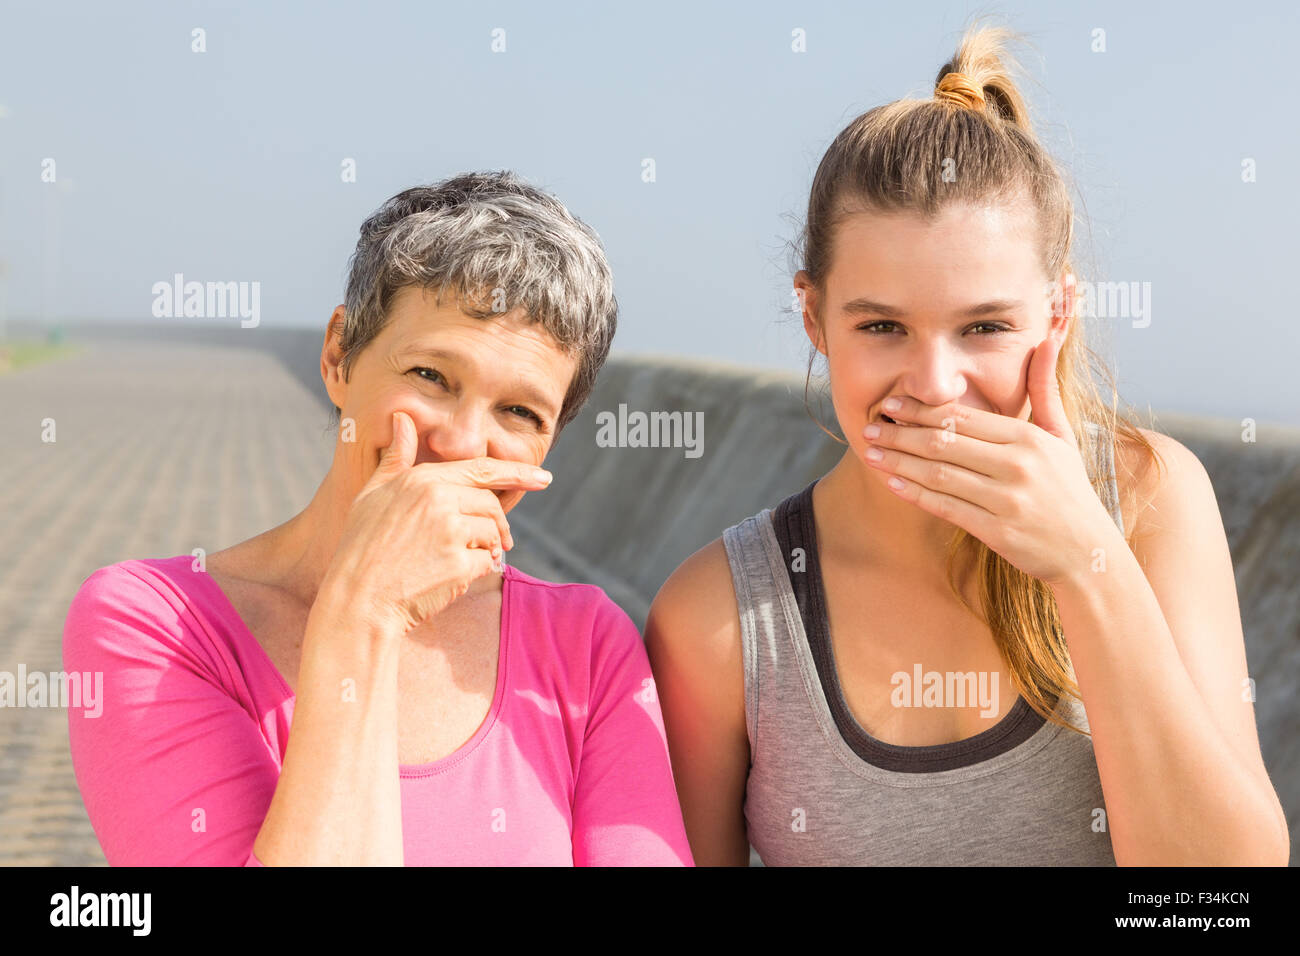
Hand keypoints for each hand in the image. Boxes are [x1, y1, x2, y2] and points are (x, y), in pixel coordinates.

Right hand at [323, 410, 553, 632]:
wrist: (357, 599)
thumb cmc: (361, 547)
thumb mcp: (373, 494)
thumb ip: (396, 457)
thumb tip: (403, 416)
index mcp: (422, 479)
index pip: (482, 469)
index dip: (518, 473)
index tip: (543, 478)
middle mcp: (439, 499)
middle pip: (491, 505)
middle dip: (496, 524)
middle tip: (490, 543)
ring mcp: (450, 532)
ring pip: (492, 533)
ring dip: (486, 548)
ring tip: (459, 560)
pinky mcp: (459, 564)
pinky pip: (486, 562)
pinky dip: (477, 571)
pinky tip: (450, 578)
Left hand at [860, 328, 1119, 586]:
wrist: (1087, 552)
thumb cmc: (1069, 490)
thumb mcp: (1062, 436)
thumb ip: (1046, 389)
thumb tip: (1047, 338)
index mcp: (1029, 438)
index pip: (963, 418)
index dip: (921, 410)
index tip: (890, 403)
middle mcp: (1017, 466)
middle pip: (944, 443)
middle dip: (900, 434)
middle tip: (869, 427)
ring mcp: (1007, 500)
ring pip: (939, 474)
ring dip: (899, 461)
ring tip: (869, 453)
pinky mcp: (997, 532)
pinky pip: (946, 507)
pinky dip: (915, 494)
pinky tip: (891, 483)